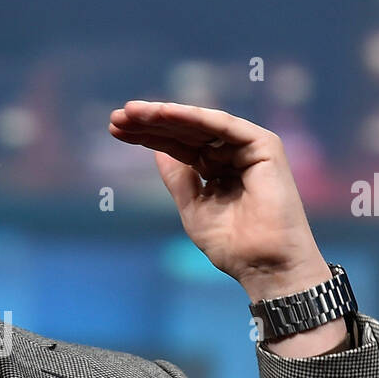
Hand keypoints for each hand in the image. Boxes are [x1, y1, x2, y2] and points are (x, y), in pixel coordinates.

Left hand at [108, 100, 330, 299]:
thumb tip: (156, 152)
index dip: (146, 137)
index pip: (177, 146)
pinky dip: (191, 117)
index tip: (114, 131)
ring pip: (199, 124)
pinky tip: (163, 113)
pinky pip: (220, 125)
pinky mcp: (263, 145)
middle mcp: (232, 154)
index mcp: (217, 169)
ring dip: (164, 115)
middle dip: (149, 123)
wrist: (264, 265)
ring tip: (131, 112)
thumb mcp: (192, 207)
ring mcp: (248, 147)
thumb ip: (178, 178)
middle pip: (184, 132)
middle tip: (115, 118)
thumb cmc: (233, 245)